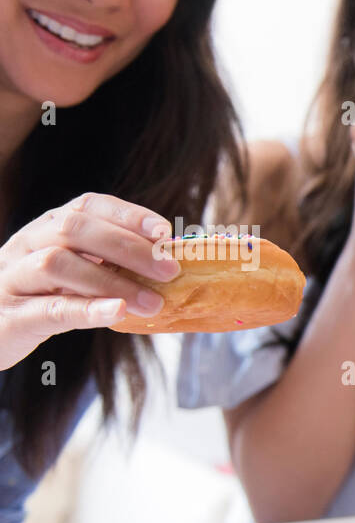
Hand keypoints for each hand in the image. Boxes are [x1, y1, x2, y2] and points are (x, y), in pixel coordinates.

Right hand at [0, 193, 175, 369]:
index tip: (165, 232)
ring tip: (153, 301)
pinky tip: (118, 312)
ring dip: (112, 281)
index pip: (87, 207)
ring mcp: (14, 278)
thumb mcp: (71, 274)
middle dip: (128, 247)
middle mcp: (27, 245)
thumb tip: (166, 266)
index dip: (128, 215)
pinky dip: (88, 308)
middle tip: (170, 269)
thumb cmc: (38, 298)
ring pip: (58, 264)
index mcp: (46, 229)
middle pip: (74, 230)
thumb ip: (107, 265)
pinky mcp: (11, 315)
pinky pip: (50, 308)